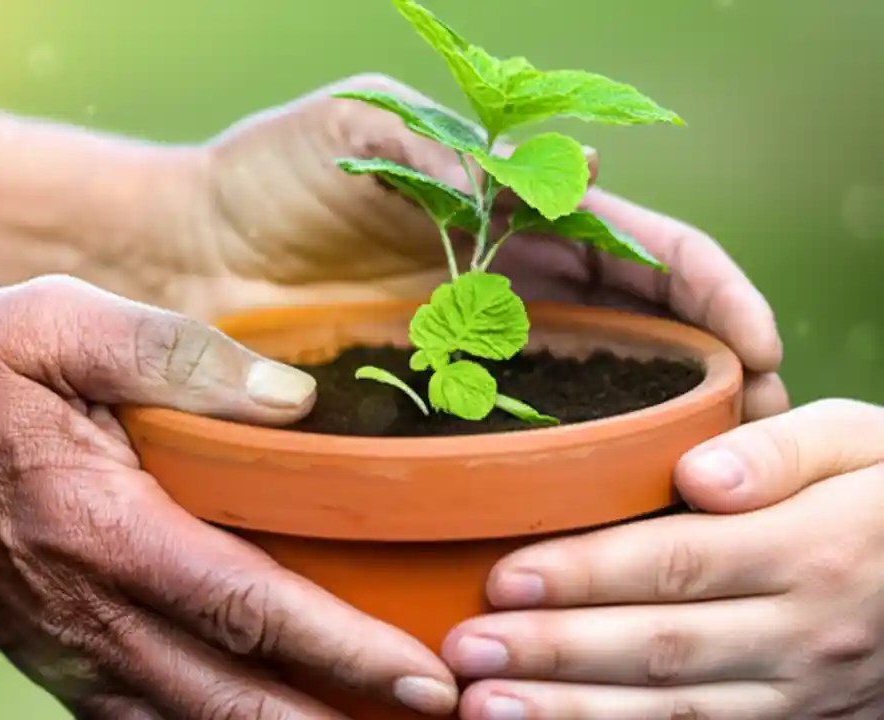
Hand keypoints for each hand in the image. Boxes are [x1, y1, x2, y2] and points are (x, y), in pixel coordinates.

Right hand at [0, 276, 456, 717]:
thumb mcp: (53, 324)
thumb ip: (172, 353)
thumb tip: (290, 400)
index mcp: (105, 529)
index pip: (246, 606)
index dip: (341, 649)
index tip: (427, 677)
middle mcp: (97, 616)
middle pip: (237, 702)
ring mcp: (78, 657)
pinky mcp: (64, 668)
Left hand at [171, 74, 785, 418]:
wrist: (188, 250)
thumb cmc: (272, 171)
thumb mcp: (363, 126)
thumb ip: (445, 152)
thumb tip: (522, 189)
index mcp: (512, 213)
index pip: (638, 245)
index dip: (707, 285)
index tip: (753, 334)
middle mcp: (508, 288)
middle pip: (639, 326)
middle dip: (710, 369)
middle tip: (758, 423)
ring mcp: (468, 351)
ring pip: (586, 390)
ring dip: (651, 429)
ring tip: (706, 478)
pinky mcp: (420, 403)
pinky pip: (501, 436)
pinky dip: (556, 464)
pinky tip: (595, 499)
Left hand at [442, 399, 883, 718]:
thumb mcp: (861, 441)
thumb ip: (779, 451)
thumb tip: (698, 474)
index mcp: (815, 549)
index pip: (679, 565)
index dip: (585, 576)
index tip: (505, 579)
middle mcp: (805, 632)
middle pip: (661, 647)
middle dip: (554, 652)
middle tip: (464, 649)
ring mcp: (804, 693)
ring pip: (676, 712)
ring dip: (574, 713)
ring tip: (487, 707)